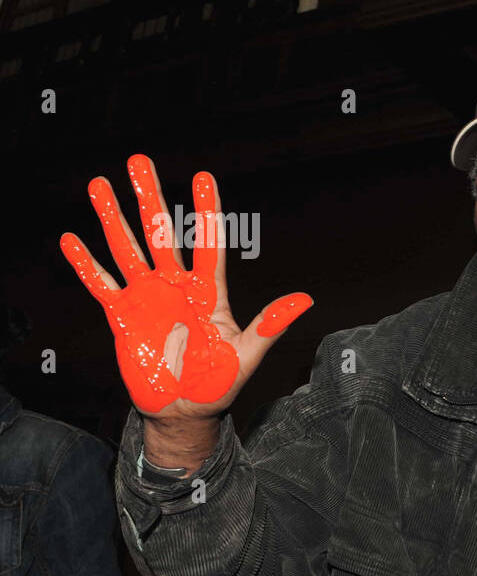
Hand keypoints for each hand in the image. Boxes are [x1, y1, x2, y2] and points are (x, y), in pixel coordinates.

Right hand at [59, 154, 310, 417]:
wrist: (183, 414)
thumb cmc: (219, 385)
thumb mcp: (248, 356)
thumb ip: (270, 326)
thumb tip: (304, 300)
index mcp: (208, 293)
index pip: (208, 243)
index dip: (205, 211)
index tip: (203, 176)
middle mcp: (176, 287)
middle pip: (160, 234)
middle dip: (149, 197)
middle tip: (137, 161)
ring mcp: (147, 298)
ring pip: (127, 249)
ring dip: (112, 218)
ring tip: (98, 185)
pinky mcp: (122, 316)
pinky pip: (101, 285)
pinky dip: (86, 264)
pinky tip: (72, 239)